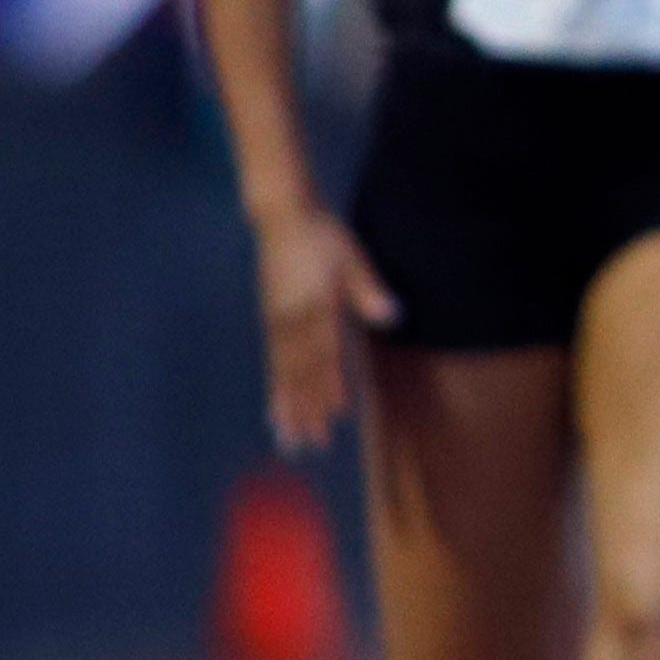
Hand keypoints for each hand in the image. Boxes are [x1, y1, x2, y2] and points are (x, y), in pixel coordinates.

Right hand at [252, 203, 396, 452]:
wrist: (281, 216)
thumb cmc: (321, 236)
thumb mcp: (350, 256)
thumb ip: (367, 289)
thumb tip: (391, 316)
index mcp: (314, 305)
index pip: (324, 352)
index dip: (329, 382)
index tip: (336, 413)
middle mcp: (291, 319)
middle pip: (300, 370)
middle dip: (307, 408)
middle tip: (311, 443)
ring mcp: (276, 322)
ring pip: (283, 372)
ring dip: (288, 407)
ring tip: (289, 439)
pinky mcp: (269, 321)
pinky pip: (271, 361)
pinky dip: (274, 388)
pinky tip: (275, 412)